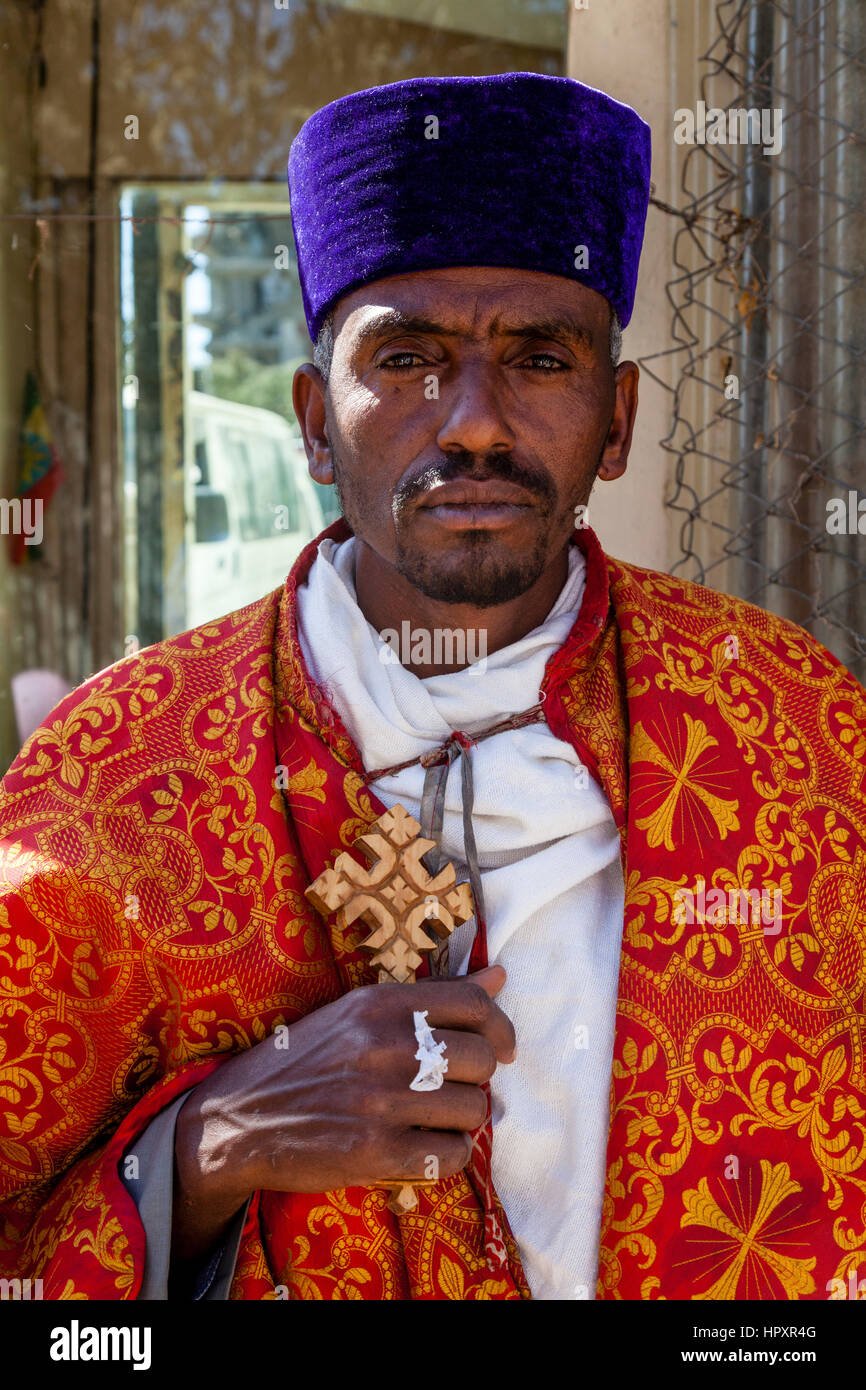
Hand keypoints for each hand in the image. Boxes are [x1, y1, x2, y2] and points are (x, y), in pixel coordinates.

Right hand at [171, 965, 513, 1261]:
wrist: (236, 1120)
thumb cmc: (305, 1061)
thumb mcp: (358, 1012)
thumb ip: (433, 995)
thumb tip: (500, 974)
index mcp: (380, 1003)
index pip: (474, 1003)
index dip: (501, 1027)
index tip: (504, 1048)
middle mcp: (385, 1045)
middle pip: (482, 1059)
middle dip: (476, 1079)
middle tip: (450, 1088)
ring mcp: (381, 1100)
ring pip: (473, 1110)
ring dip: (460, 1120)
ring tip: (428, 1118)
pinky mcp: (375, 1151)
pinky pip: (452, 1156)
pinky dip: (446, 1156)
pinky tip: (419, 1148)